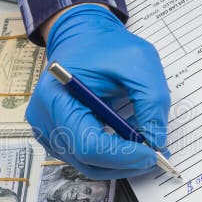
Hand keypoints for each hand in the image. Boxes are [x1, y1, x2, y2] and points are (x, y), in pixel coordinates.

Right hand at [27, 4, 170, 178]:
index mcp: (56, 96)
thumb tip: (157, 140)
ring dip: (119, 162)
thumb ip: (152, 100)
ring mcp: (47, 130)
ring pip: (88, 164)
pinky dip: (110, 157)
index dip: (123, 155)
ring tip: (144, 146)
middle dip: (125, 162)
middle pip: (87, 160)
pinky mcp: (56, 136)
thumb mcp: (139, 61)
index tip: (152, 154)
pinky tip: (127, 142)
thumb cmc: (105, 45)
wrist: (82, 36)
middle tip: (156, 155)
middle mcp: (44, 118)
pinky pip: (85, 158)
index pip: (88, 144)